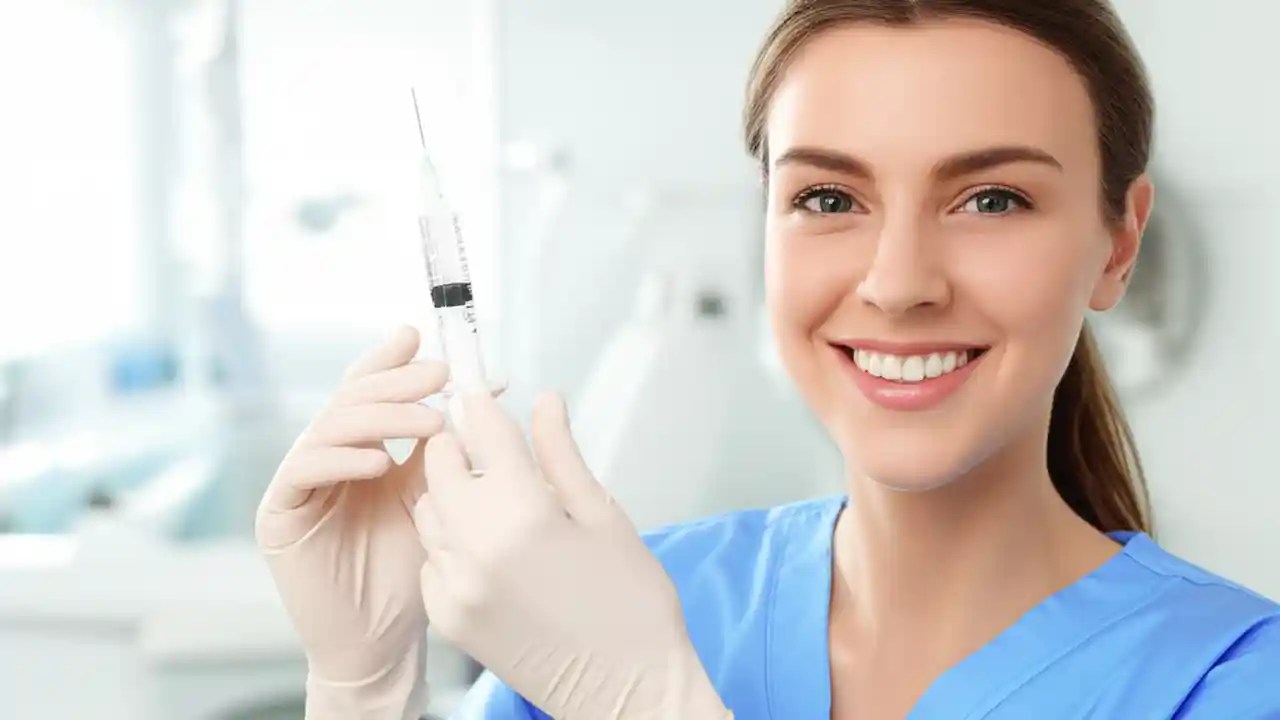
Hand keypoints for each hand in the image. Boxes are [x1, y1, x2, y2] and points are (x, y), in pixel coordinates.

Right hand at [255, 326, 444, 719]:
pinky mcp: (278, 514)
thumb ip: (445, 448)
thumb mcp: (435, 497)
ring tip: (429, 423)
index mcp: (361, 447)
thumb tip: (484, 390)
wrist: (381, 639)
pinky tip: (377, 462)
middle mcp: (327, 457)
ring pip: (330, 426)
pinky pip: (304, 472)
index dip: (391, 360)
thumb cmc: (411, 571)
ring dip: (381, 418)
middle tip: (440, 376)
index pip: (369, 389)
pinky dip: (342, 460)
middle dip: (397, 382)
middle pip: (351, 398)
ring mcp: (299, 483)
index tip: (424, 337)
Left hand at [414, 392, 730, 719]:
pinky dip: (451, 541)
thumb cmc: (631, 605)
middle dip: (461, 446)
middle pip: (440, 464)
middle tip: (492, 447)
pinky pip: (431, 557)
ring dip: (453, 493)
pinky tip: (490, 549)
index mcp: (524, 512)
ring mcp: (456, 585)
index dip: (482, 404)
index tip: (483, 390)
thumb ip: (561, 455)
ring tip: (498, 503)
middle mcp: (477, 546)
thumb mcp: (605, 517)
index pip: (482, 430)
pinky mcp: (446, 617)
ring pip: (429, 509)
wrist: (624, 691)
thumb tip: (544, 402)